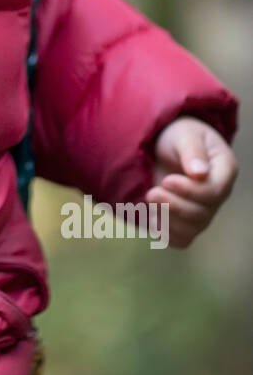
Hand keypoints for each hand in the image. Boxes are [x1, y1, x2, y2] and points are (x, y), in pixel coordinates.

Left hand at [145, 115, 237, 248]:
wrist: (163, 146)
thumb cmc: (177, 136)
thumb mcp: (184, 135)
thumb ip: (192, 151)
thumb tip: (199, 173)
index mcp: (224, 170)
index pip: (214, 192)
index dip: (190, 191)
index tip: (166, 180)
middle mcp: (217, 194)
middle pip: (202, 214)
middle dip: (174, 206)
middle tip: (151, 192)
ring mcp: (203, 210)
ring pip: (191, 230)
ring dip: (167, 219)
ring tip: (149, 200)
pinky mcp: (186, 221)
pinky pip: (181, 239)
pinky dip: (165, 233)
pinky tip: (151, 217)